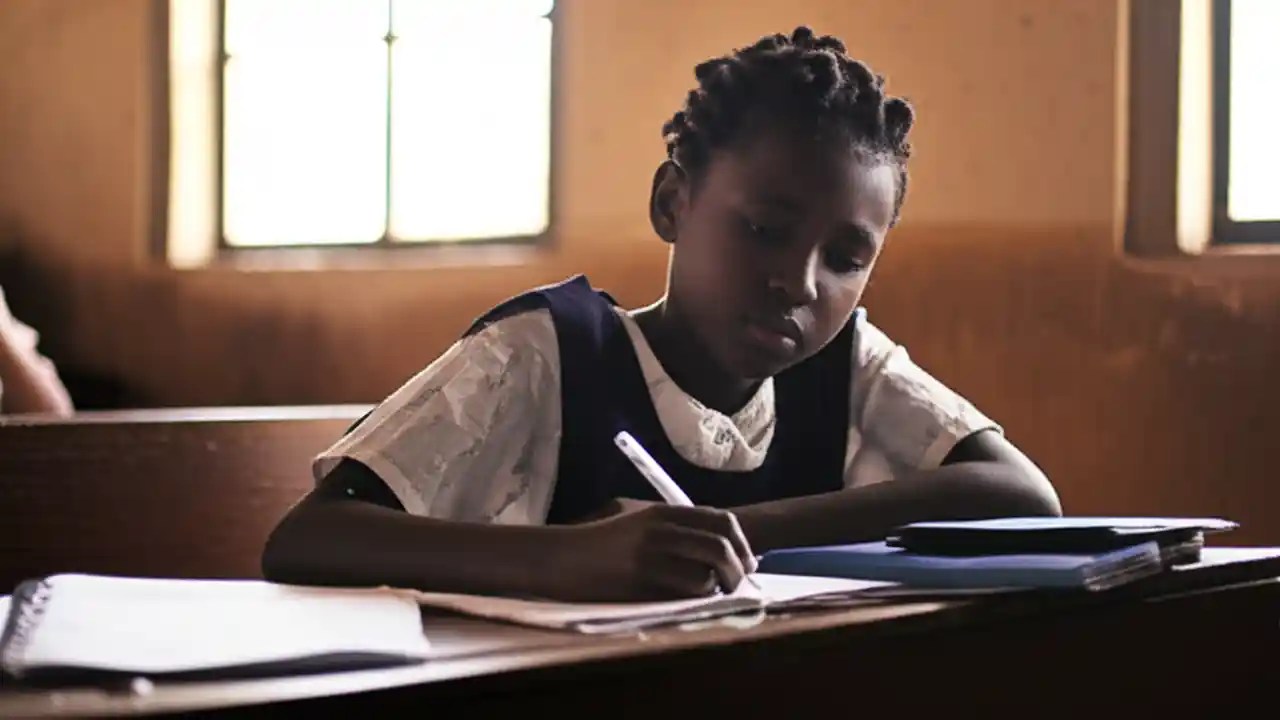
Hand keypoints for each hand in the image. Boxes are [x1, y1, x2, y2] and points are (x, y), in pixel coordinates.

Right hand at [556, 504, 757, 601]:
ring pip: (707, 572)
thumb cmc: (602, 546)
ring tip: (711, 595)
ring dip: (717, 588)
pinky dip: (697, 599)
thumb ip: (677, 531)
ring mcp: (651, 555)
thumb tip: (724, 552)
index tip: (746, 564)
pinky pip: (685, 591)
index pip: (722, 521)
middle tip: (737, 585)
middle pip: (721, 546)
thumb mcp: (640, 525)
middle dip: (739, 570)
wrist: (561, 559)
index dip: (742, 545)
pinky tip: (689, 601)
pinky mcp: (640, 580)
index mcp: (664, 512)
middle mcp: (661, 529)